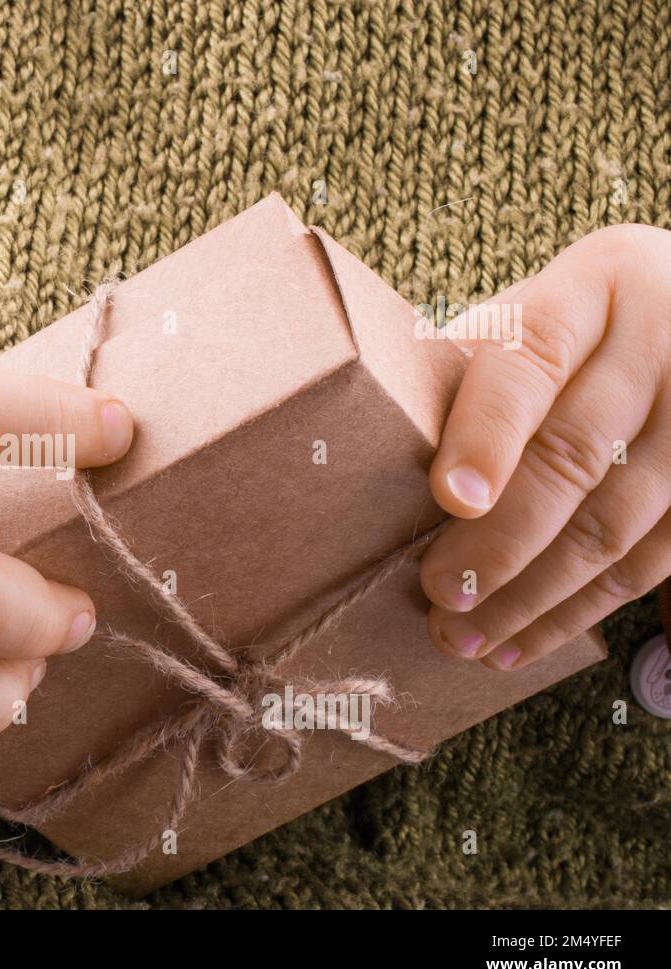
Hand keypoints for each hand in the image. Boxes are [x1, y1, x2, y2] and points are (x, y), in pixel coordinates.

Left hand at [422, 224, 670, 669]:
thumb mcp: (525, 314)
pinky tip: (526, 641)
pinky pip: (654, 561)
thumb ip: (467, 368)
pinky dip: (584, 609)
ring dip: (536, 594)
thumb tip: (367, 456)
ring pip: (618, 520)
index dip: (489, 434)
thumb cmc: (569, 325)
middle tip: (440, 593)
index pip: (533, 362)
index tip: (450, 498)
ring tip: (467, 638)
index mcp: (593, 288)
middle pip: (577, 453)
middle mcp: (662, 340)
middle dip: (502, 538)